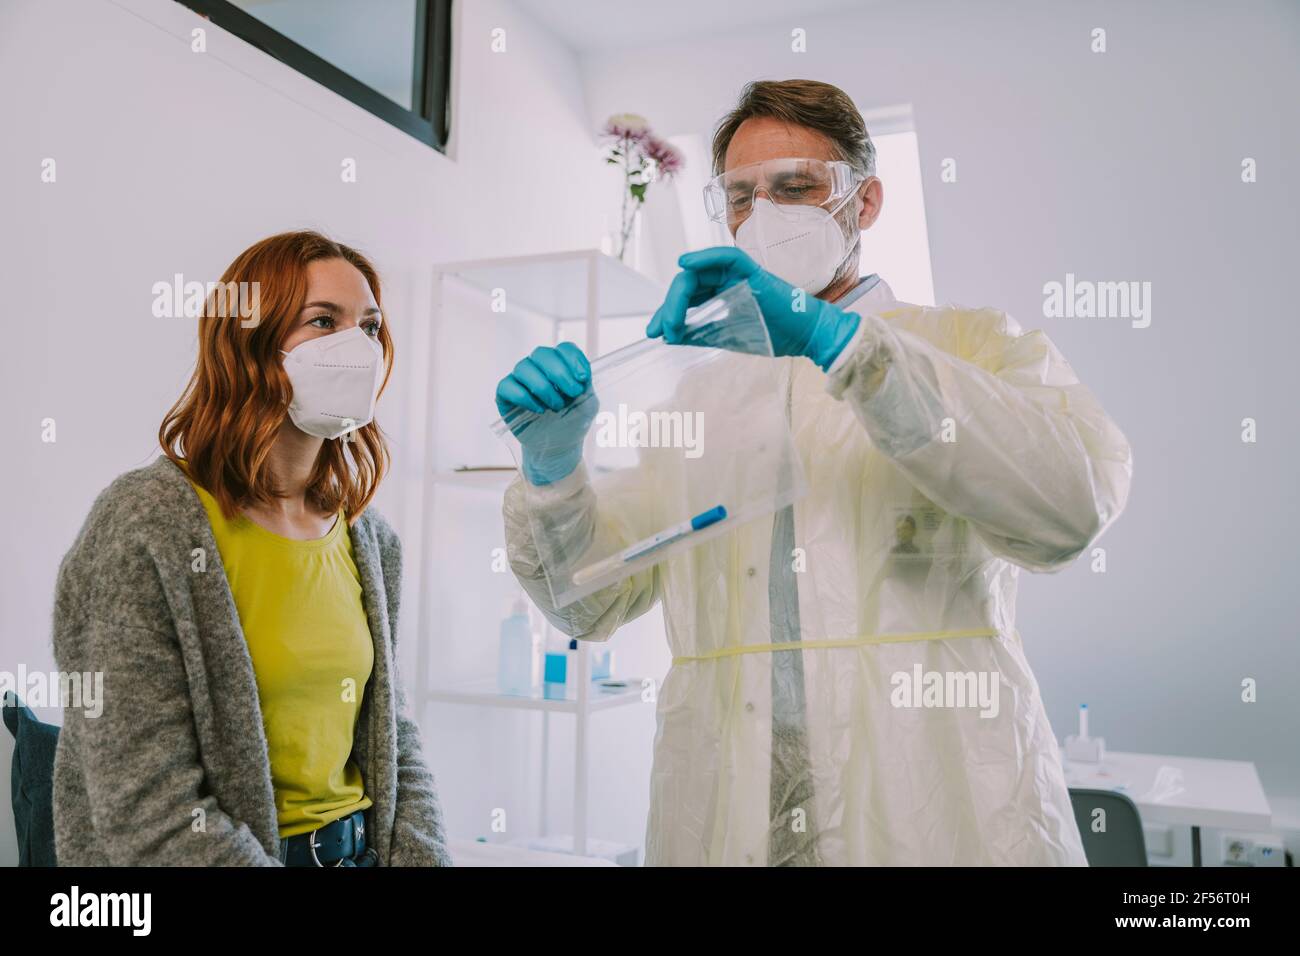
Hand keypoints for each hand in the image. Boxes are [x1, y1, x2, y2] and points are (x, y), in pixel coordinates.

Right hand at [495, 343, 596, 484]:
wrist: (559, 445)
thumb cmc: (573, 420)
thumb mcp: (587, 403)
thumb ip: (586, 386)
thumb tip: (581, 375)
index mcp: (560, 364)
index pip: (564, 349)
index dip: (574, 360)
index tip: (584, 379)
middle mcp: (538, 366)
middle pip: (542, 354)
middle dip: (559, 373)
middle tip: (572, 393)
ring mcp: (520, 379)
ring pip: (524, 368)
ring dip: (543, 387)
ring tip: (556, 407)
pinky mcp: (506, 394)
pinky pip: (508, 386)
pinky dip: (524, 397)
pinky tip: (539, 410)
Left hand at [646, 246, 860, 370]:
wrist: (806, 337)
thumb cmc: (772, 335)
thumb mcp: (726, 336)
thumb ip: (698, 332)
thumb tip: (667, 334)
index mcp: (721, 293)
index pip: (687, 295)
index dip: (667, 310)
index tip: (655, 331)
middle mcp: (726, 280)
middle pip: (688, 284)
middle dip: (669, 306)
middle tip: (660, 329)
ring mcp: (738, 274)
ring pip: (698, 274)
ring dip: (679, 294)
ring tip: (669, 319)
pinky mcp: (752, 271)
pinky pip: (725, 258)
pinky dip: (704, 257)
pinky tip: (685, 264)